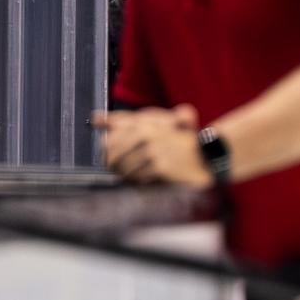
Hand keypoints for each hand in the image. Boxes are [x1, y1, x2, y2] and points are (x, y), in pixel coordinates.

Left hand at [94, 104, 211, 188]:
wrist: (206, 156)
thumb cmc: (177, 141)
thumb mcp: (153, 125)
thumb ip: (122, 121)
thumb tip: (93, 117)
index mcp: (143, 124)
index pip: (110, 141)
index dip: (106, 153)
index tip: (108, 158)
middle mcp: (146, 136)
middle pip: (114, 157)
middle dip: (115, 167)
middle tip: (120, 171)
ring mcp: (153, 152)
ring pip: (125, 170)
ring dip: (128, 176)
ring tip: (136, 175)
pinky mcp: (160, 167)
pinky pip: (140, 179)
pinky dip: (141, 182)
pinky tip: (149, 180)